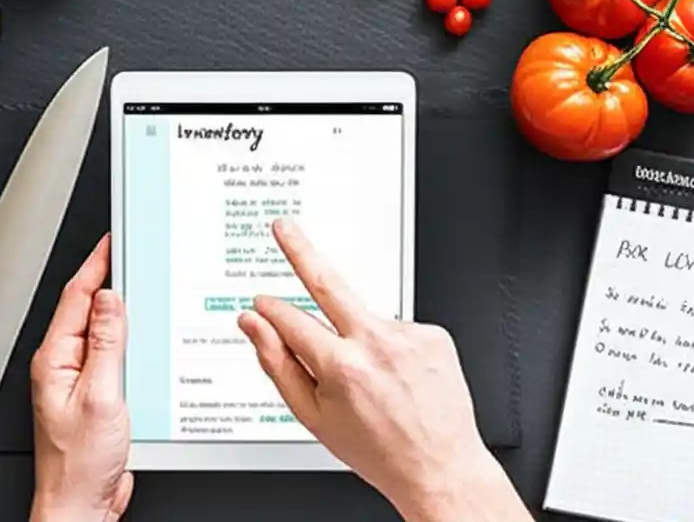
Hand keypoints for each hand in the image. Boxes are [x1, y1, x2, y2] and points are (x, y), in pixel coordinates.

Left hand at [29, 234, 133, 521]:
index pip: (75, 297)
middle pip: (88, 310)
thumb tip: (110, 300)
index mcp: (55, 359)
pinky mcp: (95, 397)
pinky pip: (112, 358)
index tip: (112, 242)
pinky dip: (129, 343)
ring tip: (142, 289)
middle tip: (133, 256)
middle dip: (109, 280)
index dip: (95, 265)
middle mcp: (62, 367)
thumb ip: (107, 344)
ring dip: (121, 313)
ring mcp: (78, 381)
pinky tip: (143, 340)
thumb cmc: (79, 464)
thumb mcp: (100, 395)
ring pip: (102, 334)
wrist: (81, 505)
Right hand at [238, 220, 530, 521]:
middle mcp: (377, 344)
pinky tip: (399, 378)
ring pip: (365, 319)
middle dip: (301, 249)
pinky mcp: (433, 334)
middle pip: (329, 282)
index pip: (291, 320)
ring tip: (377, 383)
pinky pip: (396, 329)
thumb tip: (253, 325)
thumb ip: (277, 364)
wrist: (439, 466)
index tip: (259, 304)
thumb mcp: (313, 417)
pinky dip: (391, 348)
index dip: (271, 312)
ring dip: (360, 339)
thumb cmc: (376, 450)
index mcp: (342, 367)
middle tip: (284, 227)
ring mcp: (409, 336)